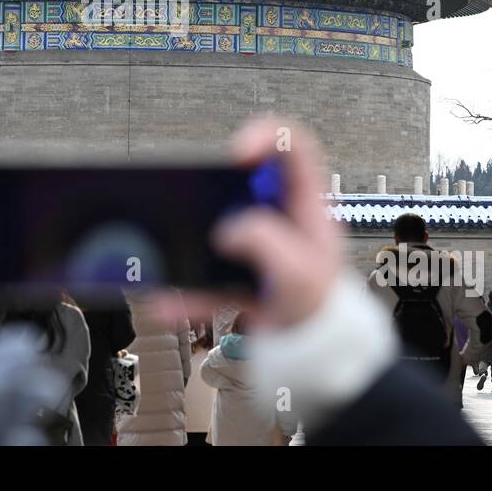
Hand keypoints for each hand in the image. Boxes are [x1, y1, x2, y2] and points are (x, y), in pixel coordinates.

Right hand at [152, 117, 341, 330]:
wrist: (316, 354)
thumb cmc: (324, 309)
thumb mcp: (300, 273)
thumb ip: (266, 243)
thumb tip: (227, 231)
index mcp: (306, 205)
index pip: (293, 148)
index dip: (266, 137)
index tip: (238, 153)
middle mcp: (279, 217)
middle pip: (242, 181)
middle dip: (214, 185)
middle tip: (195, 195)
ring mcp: (255, 244)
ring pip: (215, 223)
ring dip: (190, 233)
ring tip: (171, 240)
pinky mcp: (236, 274)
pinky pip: (202, 275)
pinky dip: (184, 289)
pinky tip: (168, 302)